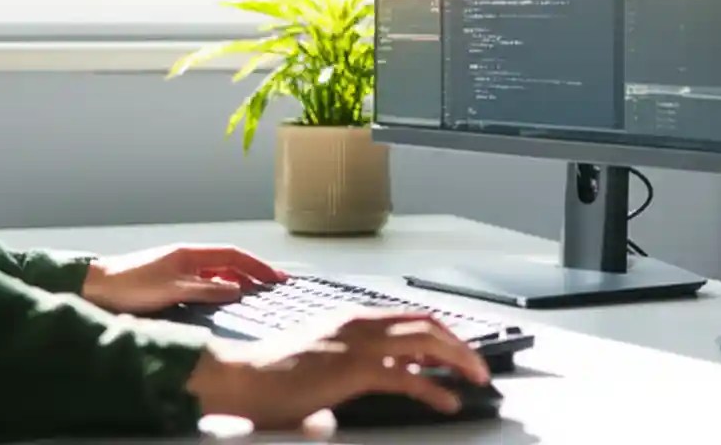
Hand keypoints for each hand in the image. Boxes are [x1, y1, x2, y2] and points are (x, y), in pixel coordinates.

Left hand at [81, 245, 286, 313]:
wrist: (96, 287)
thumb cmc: (132, 285)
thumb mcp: (173, 289)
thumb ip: (207, 289)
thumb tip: (238, 289)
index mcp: (191, 254)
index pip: (234, 255)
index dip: (258, 266)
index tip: (277, 279)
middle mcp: (188, 259)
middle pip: (229, 263)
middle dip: (253, 273)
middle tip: (274, 286)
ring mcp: (179, 270)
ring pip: (217, 273)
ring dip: (238, 281)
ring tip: (256, 295)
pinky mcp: (169, 283)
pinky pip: (204, 283)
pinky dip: (220, 289)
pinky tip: (224, 301)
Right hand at [185, 311, 491, 430]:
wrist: (242, 376)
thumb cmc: (272, 374)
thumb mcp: (322, 358)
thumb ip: (352, 363)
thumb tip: (378, 380)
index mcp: (354, 318)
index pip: (412, 318)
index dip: (443, 333)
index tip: (461, 351)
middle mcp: (360, 323)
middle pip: (428, 324)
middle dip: (461, 344)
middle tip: (478, 366)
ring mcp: (358, 343)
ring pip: (426, 341)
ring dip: (458, 359)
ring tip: (476, 378)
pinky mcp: (354, 370)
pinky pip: (408, 378)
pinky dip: (434, 390)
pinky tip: (448, 402)